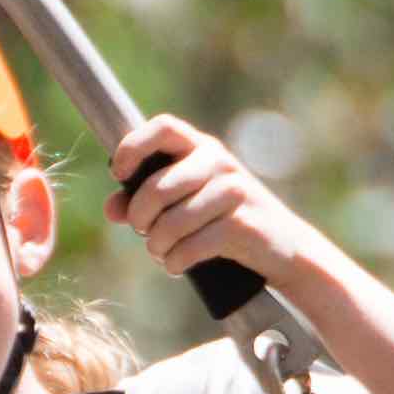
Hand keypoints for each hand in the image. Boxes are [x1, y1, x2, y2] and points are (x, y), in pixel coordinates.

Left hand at [109, 116, 319, 297]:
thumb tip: (111, 209)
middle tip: (143, 231)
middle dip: (140, 217)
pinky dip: (175, 261)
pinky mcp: (242, 225)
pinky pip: (191, 246)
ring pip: (172, 222)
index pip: (163, 127)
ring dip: (157, 246)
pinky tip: (176, 266)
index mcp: (202, 147)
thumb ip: (145, 200)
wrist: (282, 246)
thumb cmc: (224, 219)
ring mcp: (234, 192)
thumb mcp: (187, 202)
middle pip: (157, 186)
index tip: (119, 175)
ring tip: (161, 252)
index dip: (132, 147)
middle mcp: (218, 162)